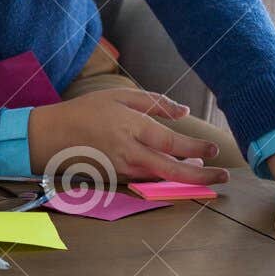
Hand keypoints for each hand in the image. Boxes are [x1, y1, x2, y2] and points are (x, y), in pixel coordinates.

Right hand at [27, 89, 231, 185]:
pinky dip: (163, 176)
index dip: (196, 147)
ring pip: (161, 177)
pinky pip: (146, 178)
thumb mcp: (119, 96)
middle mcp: (129, 152)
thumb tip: (184, 112)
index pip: (171, 142)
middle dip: (200, 176)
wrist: (51, 136)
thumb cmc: (86, 111)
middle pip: (171, 169)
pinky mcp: (116, 179)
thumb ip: (154, 102)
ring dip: (184, 176)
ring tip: (202, 170)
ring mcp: (122, 169)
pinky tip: (173, 170)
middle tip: (223, 178)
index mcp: (132, 127)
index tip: (214, 150)